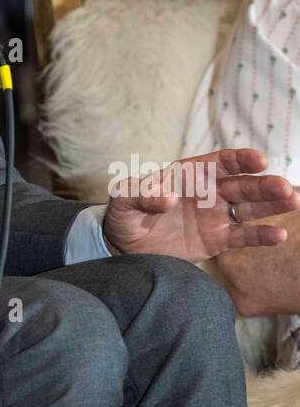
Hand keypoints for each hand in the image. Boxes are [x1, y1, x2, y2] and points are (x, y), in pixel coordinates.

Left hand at [103, 148, 299, 263]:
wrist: (124, 247)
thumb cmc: (124, 215)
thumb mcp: (123, 200)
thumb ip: (141, 194)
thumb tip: (166, 196)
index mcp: (189, 174)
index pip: (219, 163)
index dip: (239, 160)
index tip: (259, 160)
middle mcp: (208, 191)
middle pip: (241, 185)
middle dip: (264, 185)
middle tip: (285, 188)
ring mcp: (216, 215)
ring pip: (249, 207)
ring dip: (271, 205)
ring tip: (294, 200)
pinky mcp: (218, 240)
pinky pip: (243, 236)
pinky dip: (261, 235)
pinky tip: (279, 235)